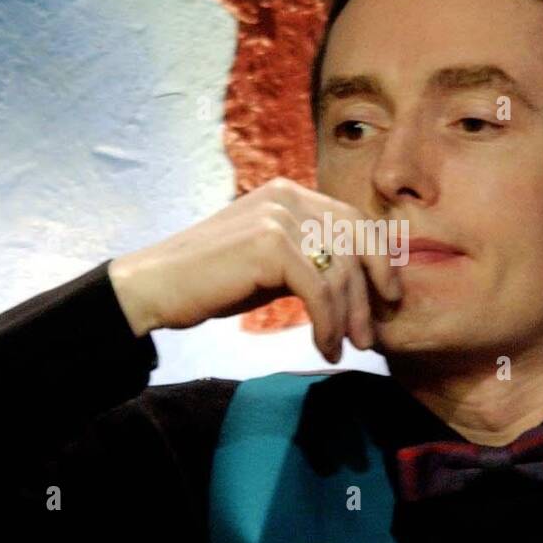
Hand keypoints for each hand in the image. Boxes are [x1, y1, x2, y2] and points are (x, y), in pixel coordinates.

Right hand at [107, 178, 402, 362]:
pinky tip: (324, 347)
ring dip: (349, 318)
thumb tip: (360, 282)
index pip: (354, 220)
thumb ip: (310, 257)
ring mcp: (278, 217)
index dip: (378, 260)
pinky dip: (327, 324)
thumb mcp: (271, 260)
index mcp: (289, 193)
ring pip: (340, 271)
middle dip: (369, 294)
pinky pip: (319, 291)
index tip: (387, 296)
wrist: (155, 287)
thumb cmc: (213, 279)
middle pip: (355, 244)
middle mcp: (287, 197)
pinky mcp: (270, 245)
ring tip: (345, 349)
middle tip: (370, 337)